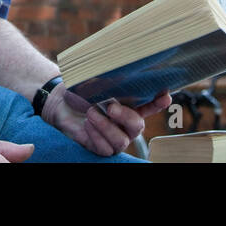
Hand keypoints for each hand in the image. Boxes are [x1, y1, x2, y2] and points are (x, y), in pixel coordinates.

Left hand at [41, 85, 172, 156]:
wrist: (60, 102)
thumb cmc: (81, 91)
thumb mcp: (96, 83)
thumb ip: (112, 83)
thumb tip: (122, 76)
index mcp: (131, 105)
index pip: (150, 105)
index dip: (159, 102)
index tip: (165, 96)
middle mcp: (126, 123)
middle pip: (137, 126)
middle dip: (125, 117)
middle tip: (110, 107)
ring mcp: (115, 136)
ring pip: (121, 141)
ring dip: (105, 127)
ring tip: (91, 114)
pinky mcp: (102, 147)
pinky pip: (106, 149)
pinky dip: (96, 135)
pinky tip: (87, 125)